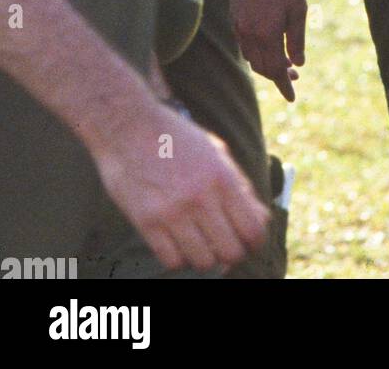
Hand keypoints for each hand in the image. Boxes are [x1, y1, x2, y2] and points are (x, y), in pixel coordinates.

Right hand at [93, 104, 268, 272]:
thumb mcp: (216, 151)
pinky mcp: (146, 223)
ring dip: (205, 257)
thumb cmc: (176, 137)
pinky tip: (177, 242)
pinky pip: (171, 261)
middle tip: (224, 245)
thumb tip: (261, 218)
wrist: (128, 126)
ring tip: (200, 242)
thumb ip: (240, 185)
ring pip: (203, 262)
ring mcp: (172, 212)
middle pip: (230, 252)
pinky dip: (179, 257)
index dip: (255, 242)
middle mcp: (200, 197)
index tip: (249, 242)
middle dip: (232, 253)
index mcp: (222, 177)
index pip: (252, 229)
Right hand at [229, 0, 306, 100]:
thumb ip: (297, 40)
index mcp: (267, 35)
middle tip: (294, 75)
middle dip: (278, 75)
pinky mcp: (235, 19)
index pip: (275, 70)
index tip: (292, 98)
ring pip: (252, 58)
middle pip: (262, 68)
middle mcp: (250, 36)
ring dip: (267, 64)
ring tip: (285, 60)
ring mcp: (240, 28)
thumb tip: (298, 64)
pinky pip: (245, 46)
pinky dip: (258, 52)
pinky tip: (269, 46)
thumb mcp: (298, 10)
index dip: (284, 86)